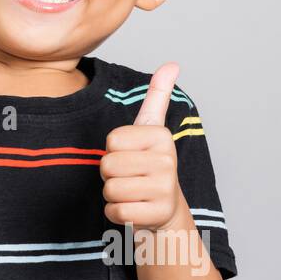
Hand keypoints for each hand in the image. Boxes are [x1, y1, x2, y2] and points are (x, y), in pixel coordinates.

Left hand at [100, 61, 190, 232]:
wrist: (165, 210)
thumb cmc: (149, 165)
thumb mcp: (151, 129)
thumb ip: (158, 96)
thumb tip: (172, 64)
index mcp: (161, 137)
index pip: (111, 141)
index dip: (113, 150)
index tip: (131, 155)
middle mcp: (167, 161)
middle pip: (108, 165)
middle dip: (110, 174)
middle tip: (130, 177)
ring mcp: (165, 189)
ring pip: (110, 189)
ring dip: (113, 194)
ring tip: (133, 192)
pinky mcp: (157, 215)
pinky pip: (115, 211)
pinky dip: (116, 213)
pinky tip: (134, 209)